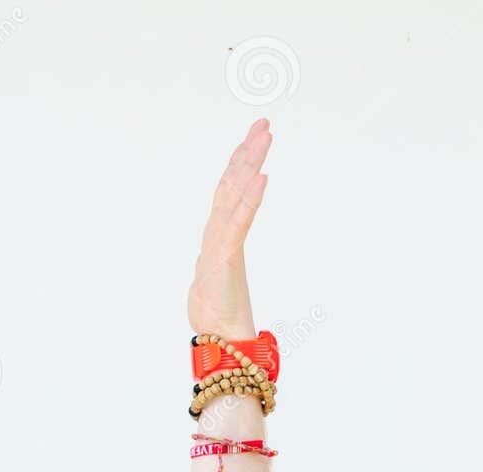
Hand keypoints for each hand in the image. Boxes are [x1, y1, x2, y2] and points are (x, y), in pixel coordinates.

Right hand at [188, 118, 271, 341]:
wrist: (220, 338)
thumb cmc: (222, 313)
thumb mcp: (226, 277)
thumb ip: (225, 258)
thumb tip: (223, 252)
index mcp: (222, 234)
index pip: (232, 189)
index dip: (242, 161)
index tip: (256, 135)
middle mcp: (219, 232)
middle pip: (233, 184)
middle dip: (247, 152)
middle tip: (263, 123)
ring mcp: (220, 243)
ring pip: (233, 195)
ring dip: (248, 164)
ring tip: (262, 137)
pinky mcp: (224, 258)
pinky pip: (239, 223)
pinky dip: (250, 200)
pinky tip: (262, 179)